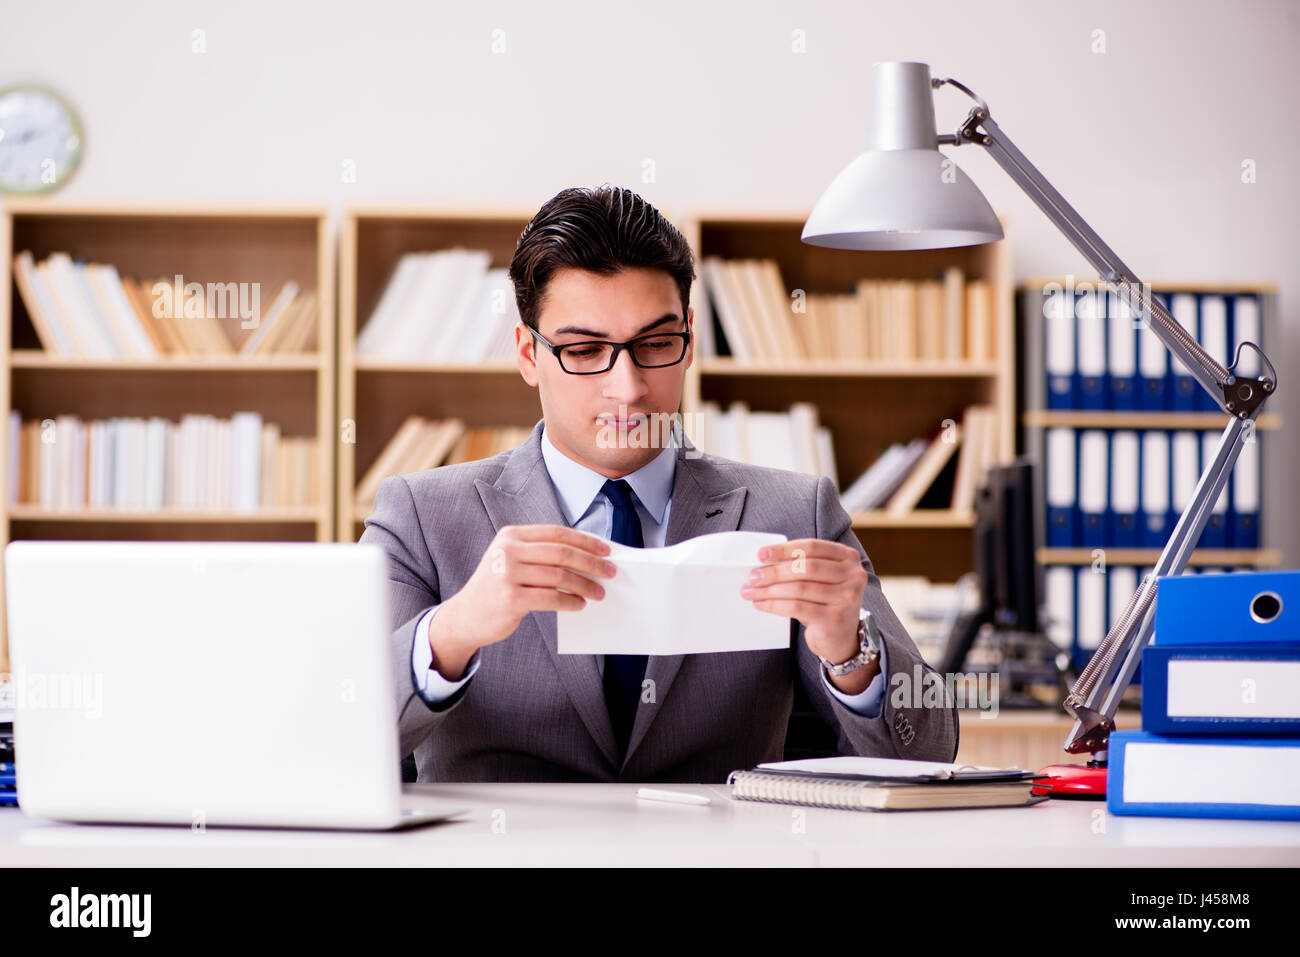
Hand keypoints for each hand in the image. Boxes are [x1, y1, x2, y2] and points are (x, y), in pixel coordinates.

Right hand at [430, 525, 614, 676]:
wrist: (464, 616)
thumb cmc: (497, 587)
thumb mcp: (511, 561)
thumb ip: (540, 554)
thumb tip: (586, 555)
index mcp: (511, 536)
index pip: (557, 533)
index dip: (585, 540)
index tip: (606, 550)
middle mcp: (507, 550)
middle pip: (561, 552)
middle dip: (591, 562)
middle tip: (610, 572)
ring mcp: (507, 574)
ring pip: (559, 576)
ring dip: (585, 585)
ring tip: (599, 592)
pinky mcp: (510, 598)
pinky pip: (551, 598)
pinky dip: (570, 602)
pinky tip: (580, 604)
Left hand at [740, 538, 867, 665]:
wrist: (841, 638)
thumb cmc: (825, 602)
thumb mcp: (821, 579)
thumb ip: (801, 566)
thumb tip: (763, 563)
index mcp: (848, 557)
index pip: (812, 547)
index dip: (784, 549)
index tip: (761, 554)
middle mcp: (853, 576)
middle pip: (806, 568)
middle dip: (774, 571)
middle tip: (753, 576)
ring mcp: (846, 598)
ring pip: (799, 589)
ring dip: (770, 590)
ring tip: (751, 592)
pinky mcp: (834, 619)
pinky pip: (797, 607)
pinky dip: (774, 605)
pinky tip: (761, 604)